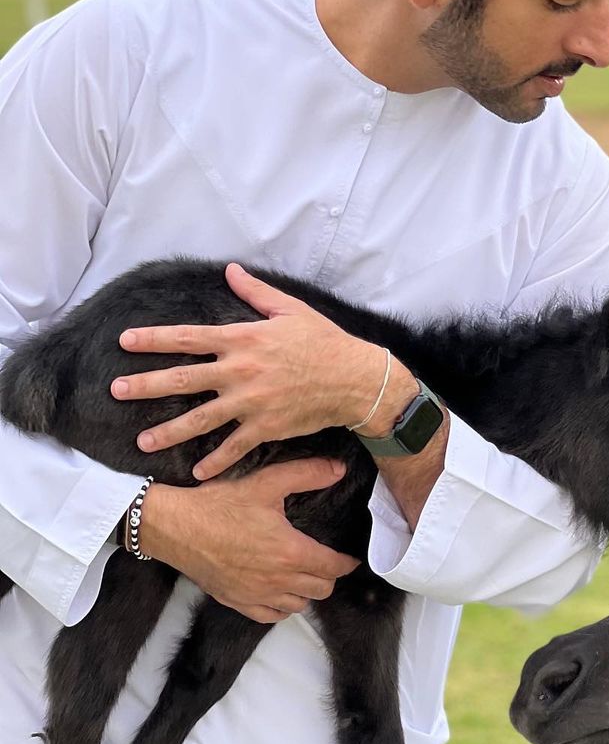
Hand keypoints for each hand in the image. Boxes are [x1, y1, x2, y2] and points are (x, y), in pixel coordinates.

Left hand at [111, 262, 411, 478]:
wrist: (355, 380)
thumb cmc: (325, 341)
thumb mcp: (291, 310)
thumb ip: (256, 292)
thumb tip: (232, 270)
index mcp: (243, 339)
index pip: (188, 338)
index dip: (154, 339)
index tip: (125, 341)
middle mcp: (240, 371)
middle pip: (183, 380)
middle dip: (146, 385)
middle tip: (117, 391)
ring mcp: (251, 402)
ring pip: (200, 419)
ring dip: (169, 432)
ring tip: (143, 442)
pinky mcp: (266, 427)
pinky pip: (234, 447)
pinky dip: (216, 462)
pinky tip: (197, 473)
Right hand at [138, 458, 360, 623]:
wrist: (174, 527)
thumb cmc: (219, 504)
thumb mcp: (266, 482)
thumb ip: (307, 474)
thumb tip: (339, 470)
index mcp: (290, 551)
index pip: (333, 567)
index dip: (346, 563)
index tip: (349, 558)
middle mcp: (277, 579)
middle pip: (321, 589)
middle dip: (329, 576)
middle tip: (326, 563)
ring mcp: (257, 594)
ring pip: (298, 605)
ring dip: (307, 592)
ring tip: (305, 576)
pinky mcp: (237, 601)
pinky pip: (271, 616)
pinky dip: (282, 607)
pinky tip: (280, 594)